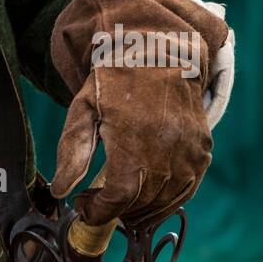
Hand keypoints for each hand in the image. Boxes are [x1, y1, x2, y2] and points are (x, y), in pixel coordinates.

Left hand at [48, 0, 230, 231]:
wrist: (157, 49)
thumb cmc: (115, 78)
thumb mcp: (83, 107)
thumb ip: (73, 151)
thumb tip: (60, 191)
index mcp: (132, 140)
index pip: (119, 196)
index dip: (100, 211)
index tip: (84, 207)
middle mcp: (165, 149)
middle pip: (141, 202)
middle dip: (117, 212)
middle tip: (100, 207)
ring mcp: (187, 151)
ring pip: (166, 200)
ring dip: (142, 211)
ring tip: (122, 207)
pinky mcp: (201, 149)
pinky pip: (187, 188)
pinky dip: (168, 200)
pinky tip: (150, 199)